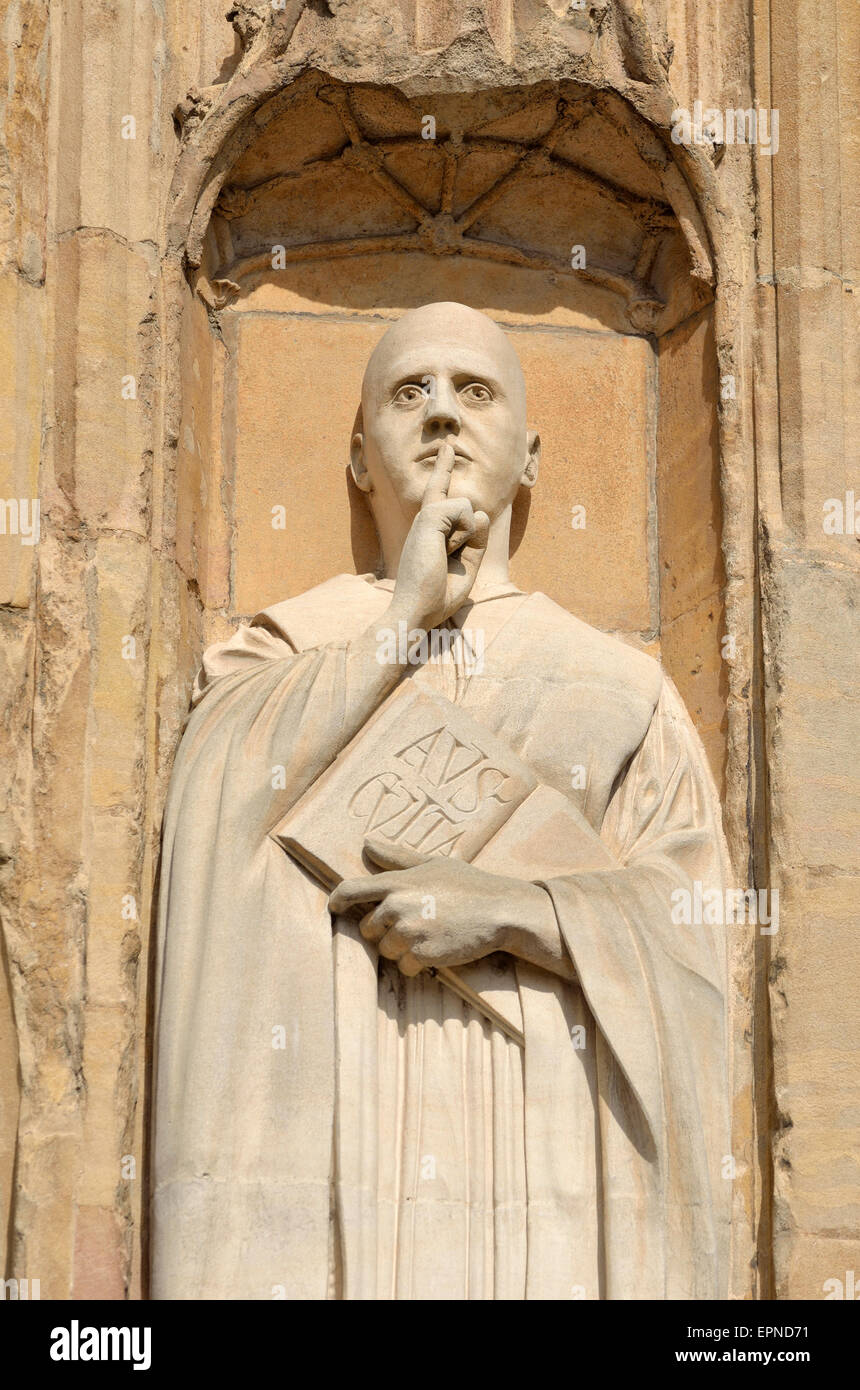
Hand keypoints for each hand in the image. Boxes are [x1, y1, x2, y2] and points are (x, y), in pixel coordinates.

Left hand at [327, 837, 555, 976]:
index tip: (335, 909)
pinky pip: (404, 967)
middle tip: (412, 924)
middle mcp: (398, 906)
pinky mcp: (422, 955)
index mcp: (397, 882)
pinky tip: (436, 950)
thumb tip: (366, 843)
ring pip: (386, 950)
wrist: (500, 910)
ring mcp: (409, 932)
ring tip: (428, 935)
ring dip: (401, 948)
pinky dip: (416, 964)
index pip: (350, 890)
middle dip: (384, 930)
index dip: (337, 902)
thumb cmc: (468, 883)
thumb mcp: (433, 863)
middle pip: (367, 928)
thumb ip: (396, 858)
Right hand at [390, 443, 489, 629]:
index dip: (443, 472)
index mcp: (430, 534)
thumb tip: (479, 512)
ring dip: (467, 536)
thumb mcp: (466, 570)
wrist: (416, 611)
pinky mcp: (428, 518)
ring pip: (465, 506)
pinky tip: (448, 549)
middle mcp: (424, 522)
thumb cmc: (436, 597)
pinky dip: (465, 533)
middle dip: (443, 466)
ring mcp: (424, 519)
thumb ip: (476, 543)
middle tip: (446, 445)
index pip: (439, 497)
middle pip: (442, 489)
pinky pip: (463, 510)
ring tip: (447, 557)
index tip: (445, 450)